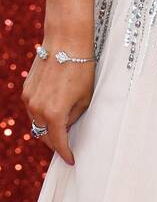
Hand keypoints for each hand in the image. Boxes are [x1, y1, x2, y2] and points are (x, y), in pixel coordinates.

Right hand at [22, 45, 94, 165]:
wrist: (66, 41)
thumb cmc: (82, 68)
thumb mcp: (85, 97)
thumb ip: (74, 116)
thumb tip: (67, 125)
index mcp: (54, 114)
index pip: (58, 143)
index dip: (65, 153)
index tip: (71, 160)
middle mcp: (37, 108)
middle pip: (44, 135)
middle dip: (55, 142)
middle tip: (67, 146)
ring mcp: (29, 99)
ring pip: (36, 122)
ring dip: (48, 127)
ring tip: (62, 128)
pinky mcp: (26, 89)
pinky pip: (33, 109)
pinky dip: (42, 114)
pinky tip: (54, 110)